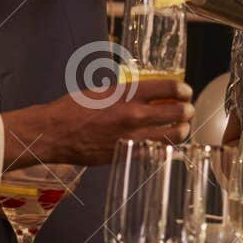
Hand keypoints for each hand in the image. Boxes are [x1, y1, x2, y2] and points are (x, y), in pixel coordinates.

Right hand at [2, 79, 194, 167]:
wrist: (55, 132)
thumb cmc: (75, 107)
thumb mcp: (104, 90)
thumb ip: (127, 92)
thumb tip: (146, 93)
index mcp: (129, 93)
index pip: (171, 88)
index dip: (184, 90)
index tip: (185, 92)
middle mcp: (135, 114)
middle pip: (179, 113)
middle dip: (187, 111)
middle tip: (186, 111)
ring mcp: (133, 136)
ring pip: (173, 136)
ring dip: (181, 130)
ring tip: (180, 127)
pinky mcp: (127, 154)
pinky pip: (156, 152)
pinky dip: (163, 147)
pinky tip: (161, 143)